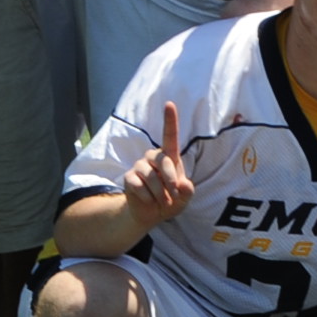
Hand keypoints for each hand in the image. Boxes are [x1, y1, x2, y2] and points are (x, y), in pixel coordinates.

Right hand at [120, 100, 196, 227]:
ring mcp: (139, 166)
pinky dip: (147, 197)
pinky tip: (149, 200)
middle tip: (173, 196)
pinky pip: (138, 185)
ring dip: (159, 193)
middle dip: (171, 180)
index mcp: (169, 156)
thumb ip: (187, 191)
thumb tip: (183, 184)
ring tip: (163, 201)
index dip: (170, 119)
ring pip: (150, 176)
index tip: (169, 104)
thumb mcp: (184, 198)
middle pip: (163, 161)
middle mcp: (153, 157)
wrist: (151, 213)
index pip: (170, 135)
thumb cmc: (171, 200)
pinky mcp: (128, 177)